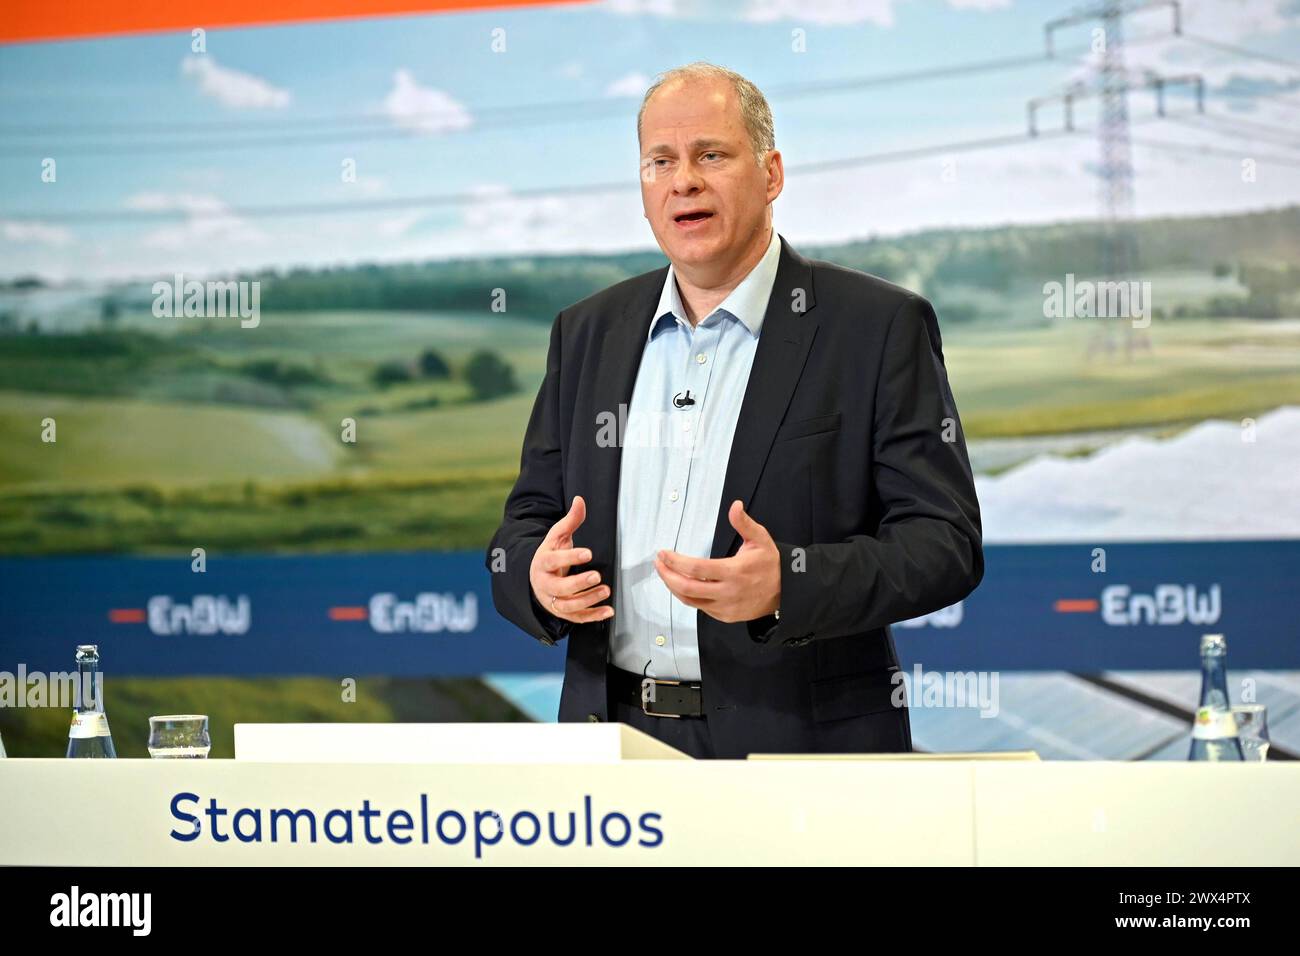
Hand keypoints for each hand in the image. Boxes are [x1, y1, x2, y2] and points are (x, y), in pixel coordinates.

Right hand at [529, 496, 614, 624]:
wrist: (536, 578)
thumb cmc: (550, 555)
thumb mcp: (557, 536)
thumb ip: (570, 520)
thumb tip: (580, 500)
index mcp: (543, 563)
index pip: (554, 560)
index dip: (570, 557)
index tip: (588, 553)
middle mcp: (545, 584)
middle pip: (559, 588)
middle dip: (579, 583)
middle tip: (597, 575)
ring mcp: (553, 600)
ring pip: (568, 606)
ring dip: (588, 600)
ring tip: (606, 591)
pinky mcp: (562, 613)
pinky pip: (577, 618)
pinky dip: (593, 616)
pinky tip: (608, 611)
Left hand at [653, 500, 780, 623]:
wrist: (786, 592)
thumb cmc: (771, 564)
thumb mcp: (760, 540)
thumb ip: (744, 523)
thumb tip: (735, 506)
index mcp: (733, 572)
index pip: (695, 568)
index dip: (675, 561)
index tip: (663, 553)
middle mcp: (727, 592)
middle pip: (687, 587)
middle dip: (667, 575)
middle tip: (658, 564)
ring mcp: (725, 607)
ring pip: (690, 600)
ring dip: (673, 587)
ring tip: (665, 574)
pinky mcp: (725, 616)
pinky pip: (700, 607)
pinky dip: (688, 596)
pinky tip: (682, 585)